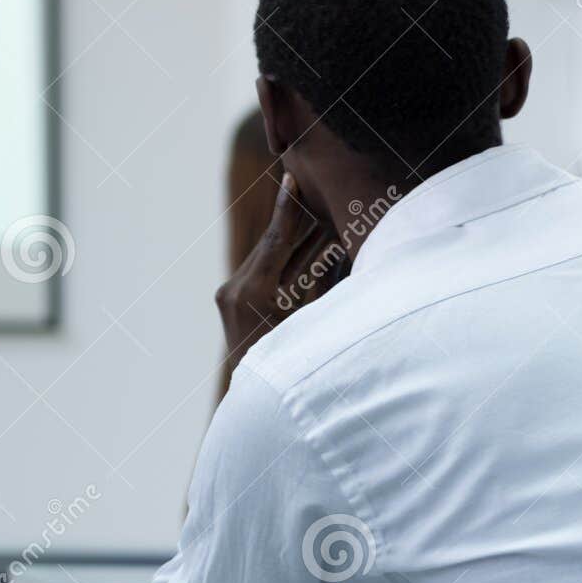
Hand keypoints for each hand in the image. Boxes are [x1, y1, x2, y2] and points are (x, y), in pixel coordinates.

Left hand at [215, 172, 347, 382]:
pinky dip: (290, 257)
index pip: (275, 241)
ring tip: (321, 205)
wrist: (256, 405)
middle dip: (297, 215)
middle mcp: (235, 290)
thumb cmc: (296, 369)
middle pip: (273, 243)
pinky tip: (313, 239)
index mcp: (252, 293)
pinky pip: (267, 271)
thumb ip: (324, 286)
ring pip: (271, 255)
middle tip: (313, 180)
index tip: (293, 176)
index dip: (288, 208)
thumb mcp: (312, 323)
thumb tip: (350, 250)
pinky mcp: (235, 301)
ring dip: (297, 235)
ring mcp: (231, 295)